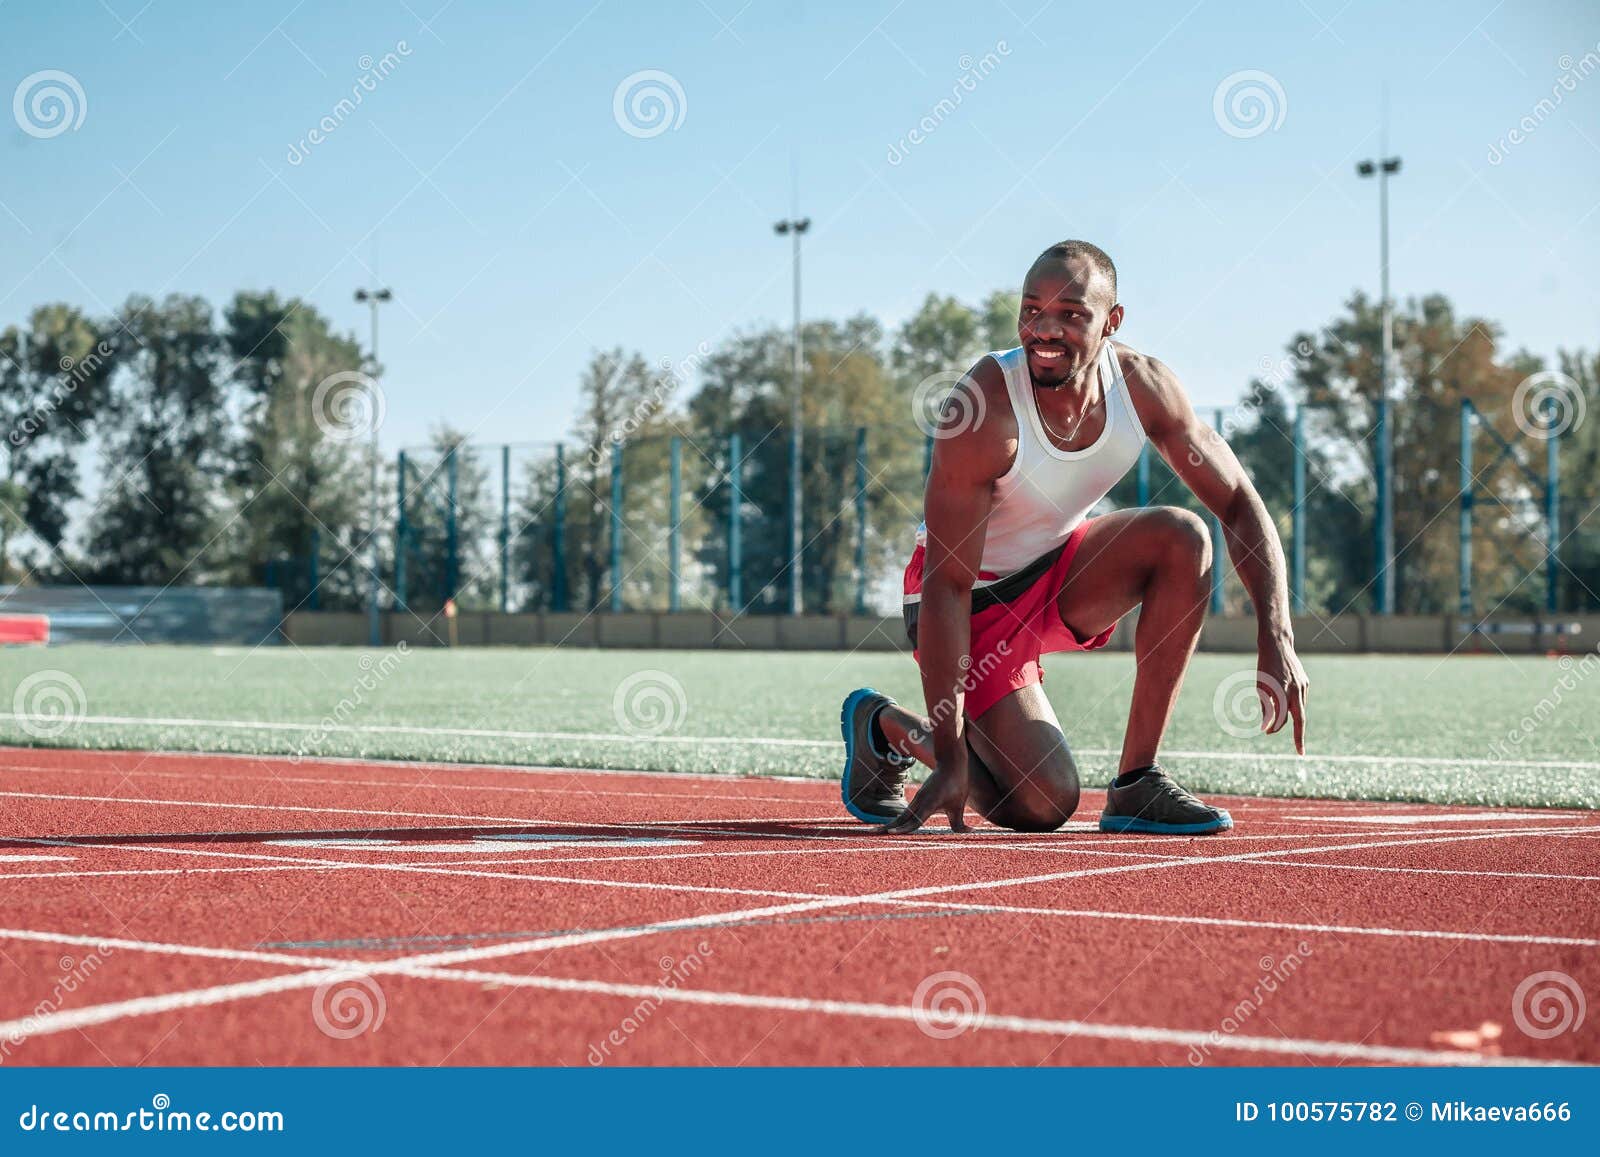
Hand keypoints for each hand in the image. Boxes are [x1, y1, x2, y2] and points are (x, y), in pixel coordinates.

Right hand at [881, 748, 970, 833]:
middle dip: (887, 828)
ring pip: (901, 815)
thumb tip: (967, 836)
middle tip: (871, 834)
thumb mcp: (959, 804)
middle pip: (901, 818)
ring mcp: (918, 800)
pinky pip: (906, 812)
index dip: (904, 828)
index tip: (892, 834)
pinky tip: (892, 826)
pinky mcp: (919, 798)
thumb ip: (959, 823)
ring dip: (889, 825)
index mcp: (930, 803)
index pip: (914, 820)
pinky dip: (898, 820)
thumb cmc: (957, 784)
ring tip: (875, 833)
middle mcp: (920, 802)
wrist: (951, 763)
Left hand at [1257, 634, 1307, 753]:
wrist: (1277, 645)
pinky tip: (1288, 705)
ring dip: (1293, 718)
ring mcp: (1303, 686)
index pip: (1281, 718)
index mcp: (1282, 691)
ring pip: (1300, 709)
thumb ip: (1266, 707)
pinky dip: (1294, 706)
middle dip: (1299, 737)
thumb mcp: (1260, 687)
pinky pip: (1300, 700)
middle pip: (1300, 719)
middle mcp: (1296, 690)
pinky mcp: (1306, 682)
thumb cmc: (1264, 667)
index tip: (1267, 732)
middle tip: (1300, 753)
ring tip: (1285, 723)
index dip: (1274, 727)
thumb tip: (1267, 727)